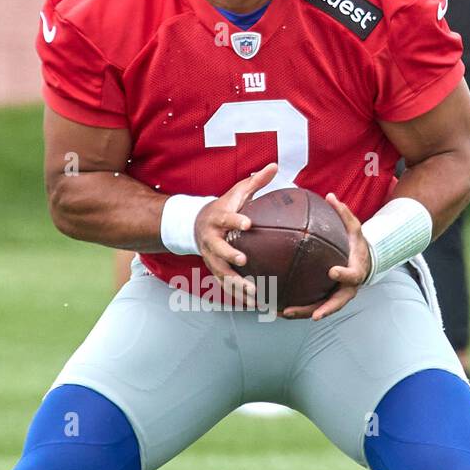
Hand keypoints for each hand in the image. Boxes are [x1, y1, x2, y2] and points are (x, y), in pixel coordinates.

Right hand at [193, 163, 279, 304]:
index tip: (248, 224)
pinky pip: (226, 285)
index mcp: (218, 218)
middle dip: (229, 255)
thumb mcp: (237, 192)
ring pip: (221, 273)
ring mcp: (210, 257)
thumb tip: (275, 165)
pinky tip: (256, 304)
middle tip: (244, 260)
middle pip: (218, 249)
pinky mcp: (213, 269)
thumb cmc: (223, 207)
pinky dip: (239, 296)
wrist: (194, 225)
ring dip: (236, 284)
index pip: (226, 218)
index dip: (235, 221)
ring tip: (253, 293)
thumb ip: (256, 181)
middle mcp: (211, 239)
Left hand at [282, 194, 371, 321]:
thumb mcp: (354, 227)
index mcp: (356, 271)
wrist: (363, 262)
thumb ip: (343, 213)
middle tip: (305, 311)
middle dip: (320, 309)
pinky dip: (295, 309)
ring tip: (282, 313)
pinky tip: (276, 308)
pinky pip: (310, 306)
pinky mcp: (325, 300)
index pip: (351, 275)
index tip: (332, 271)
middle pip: (334, 303)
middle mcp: (347, 289)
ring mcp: (335, 296)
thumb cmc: (356, 244)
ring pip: (319, 309)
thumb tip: (330, 196)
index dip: (343, 274)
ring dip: (301, 313)